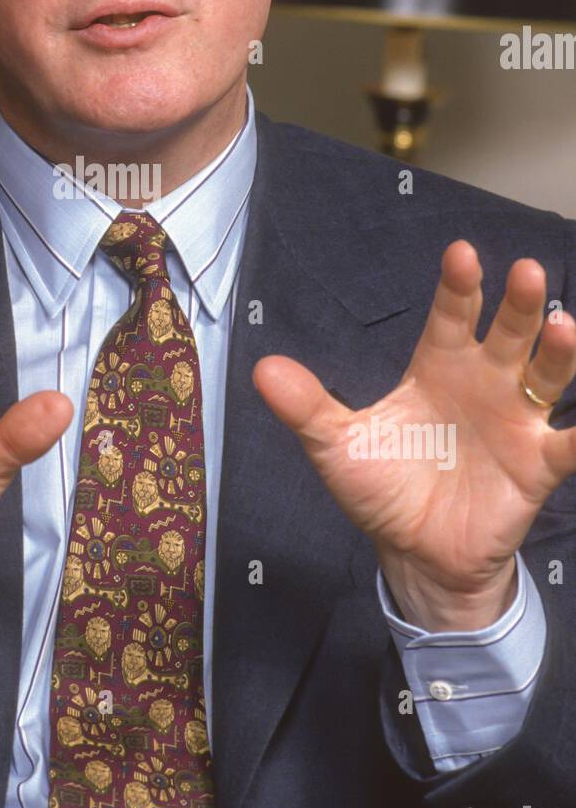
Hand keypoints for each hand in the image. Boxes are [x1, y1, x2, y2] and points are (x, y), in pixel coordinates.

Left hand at [252, 241, 575, 628]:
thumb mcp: (338, 446)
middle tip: (525, 272)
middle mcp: (483, 384)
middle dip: (517, 303)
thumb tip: (262, 368)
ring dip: (557, 352)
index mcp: (437, 369)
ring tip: (561, 326)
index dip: (458, 286)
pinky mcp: (537, 466)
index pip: (450, 317)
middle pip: (506, 334)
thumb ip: (308, 407)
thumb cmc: (383, 488)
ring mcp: (515, 422)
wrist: (416, 554)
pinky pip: (570, 446)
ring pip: (545, 376)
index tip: (460, 253)